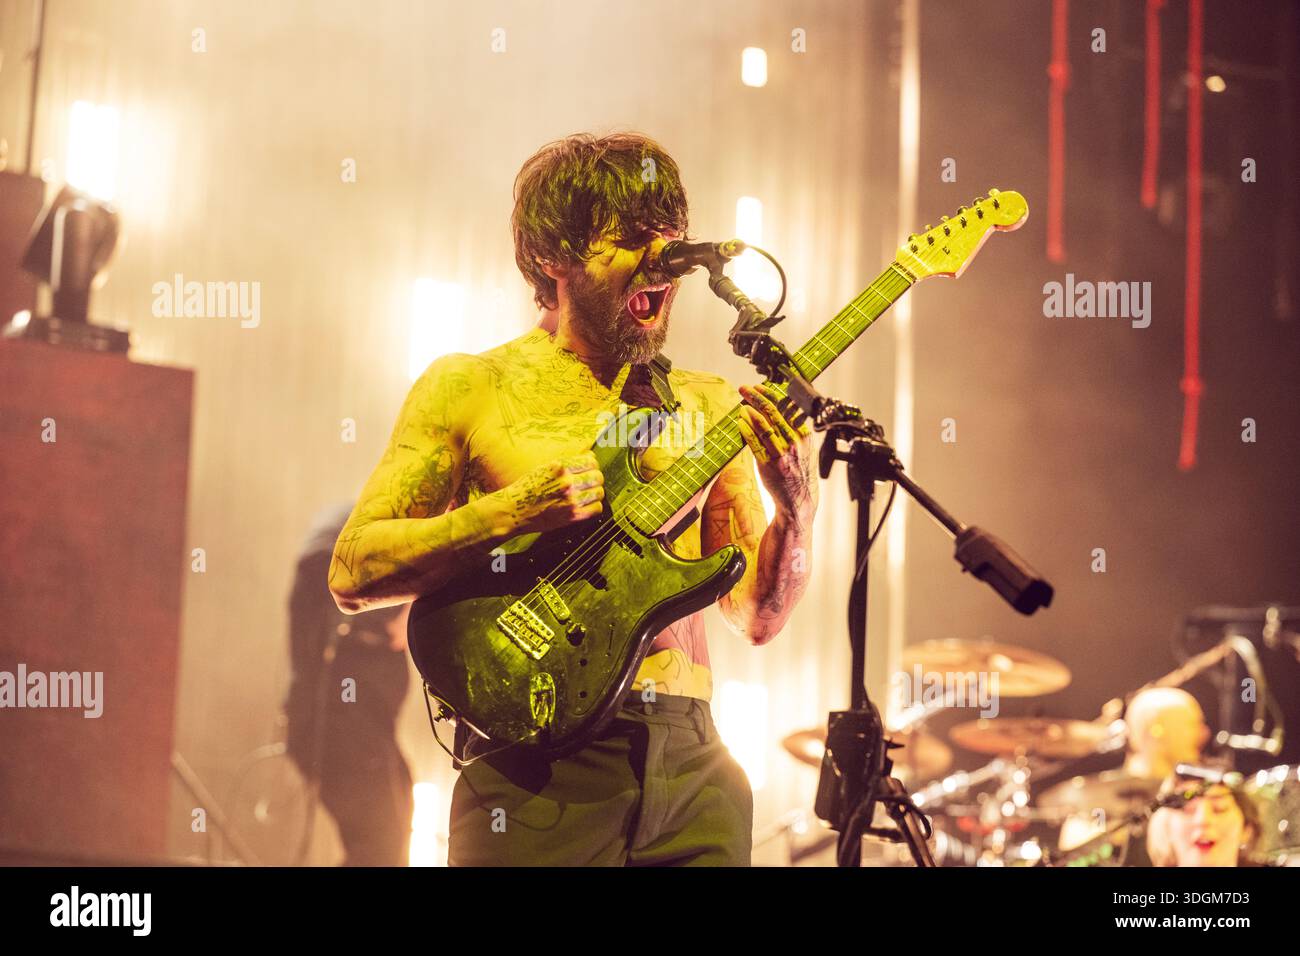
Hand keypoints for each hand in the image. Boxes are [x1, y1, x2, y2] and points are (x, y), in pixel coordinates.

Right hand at [503, 450, 605, 533]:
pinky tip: (586, 504)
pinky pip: (596, 508)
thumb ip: (566, 464)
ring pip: (599, 492)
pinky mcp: (572, 515)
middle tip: (589, 482)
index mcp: (559, 467)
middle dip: (595, 478)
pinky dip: (594, 506)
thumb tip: (590, 458)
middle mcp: (567, 482)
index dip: (592, 465)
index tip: (589, 468)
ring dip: (595, 492)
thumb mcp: (544, 468)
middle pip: (598, 476)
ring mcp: (570, 499)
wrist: (513, 510)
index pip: (590, 461)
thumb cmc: (526, 489)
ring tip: (588, 493)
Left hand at [737, 383, 817, 519]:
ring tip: (741, 404)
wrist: (799, 499)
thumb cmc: (798, 472)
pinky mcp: (769, 465)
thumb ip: (792, 431)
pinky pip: (755, 443)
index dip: (770, 394)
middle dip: (756, 397)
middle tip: (744, 389)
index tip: (759, 387)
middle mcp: (794, 442)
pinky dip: (747, 430)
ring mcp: (782, 453)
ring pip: (764, 425)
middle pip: (773, 412)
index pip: (786, 408)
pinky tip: (740, 422)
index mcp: (803, 435)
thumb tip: (775, 411)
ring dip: (749, 411)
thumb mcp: (803, 448)